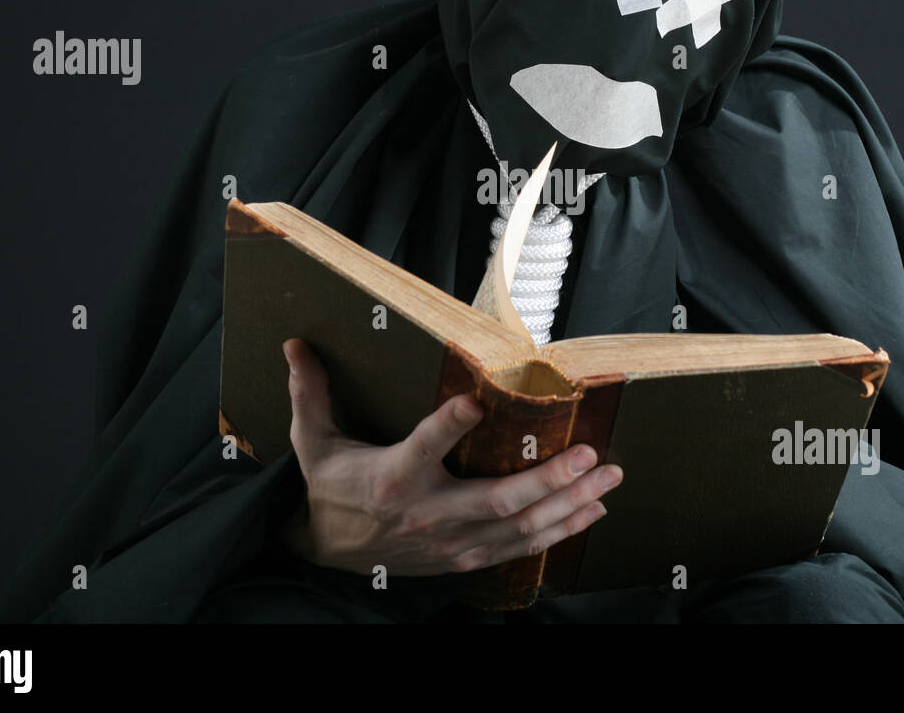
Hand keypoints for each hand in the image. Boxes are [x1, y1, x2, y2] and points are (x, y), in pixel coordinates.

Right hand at [279, 338, 622, 575]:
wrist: (326, 552)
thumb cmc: (328, 487)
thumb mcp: (312, 441)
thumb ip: (310, 393)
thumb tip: (295, 345)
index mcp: (390, 478)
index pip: (421, 446)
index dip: (447, 425)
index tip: (474, 399)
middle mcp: (426, 514)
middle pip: (496, 500)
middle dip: (549, 478)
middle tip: (590, 452)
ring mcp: (450, 542)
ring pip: (519, 527)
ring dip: (570, 503)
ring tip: (608, 476)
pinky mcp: (463, 558)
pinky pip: (520, 548)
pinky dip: (560, 531)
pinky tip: (592, 510)